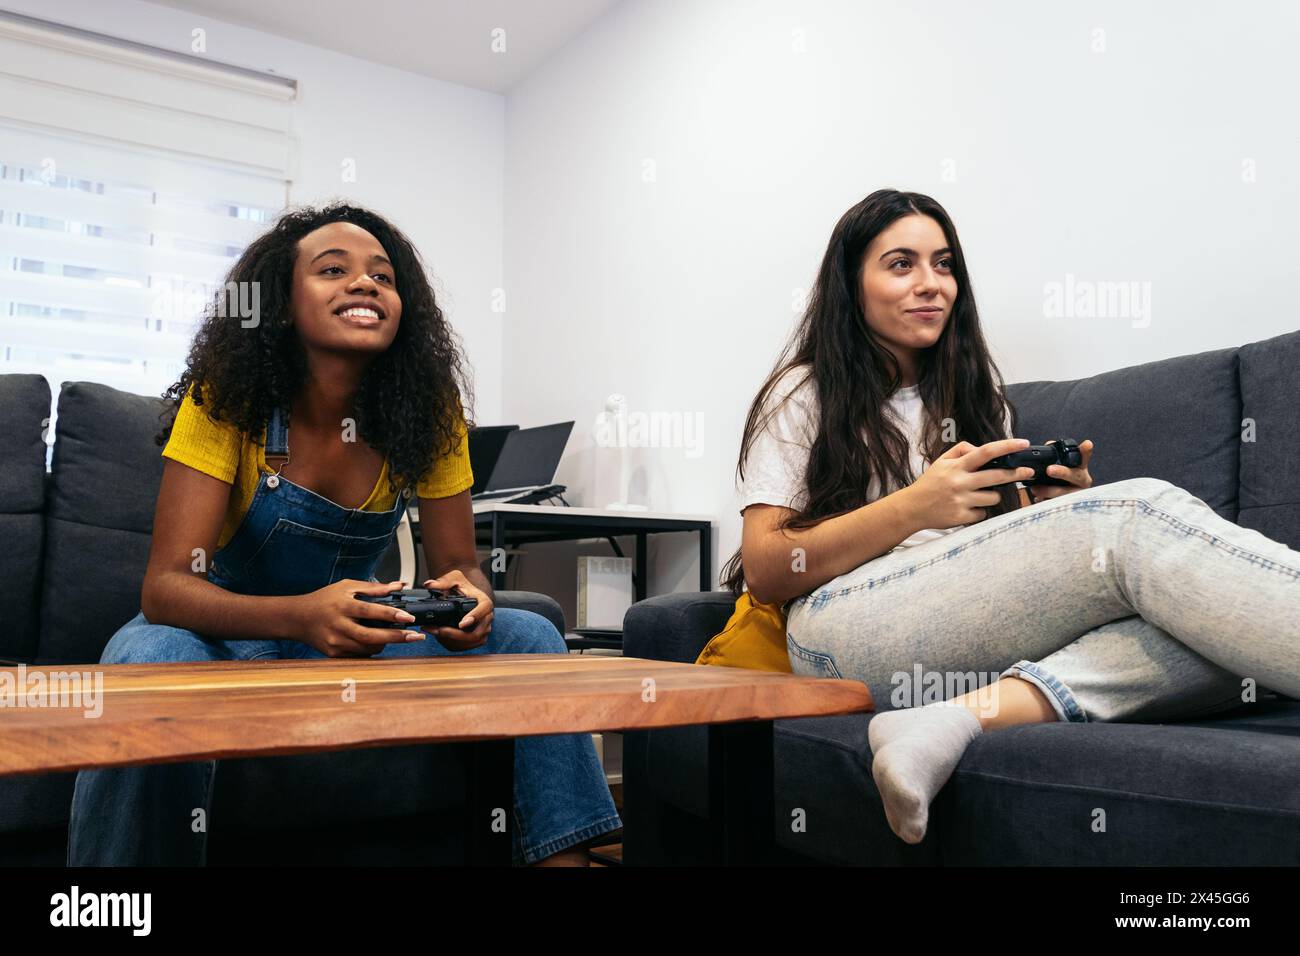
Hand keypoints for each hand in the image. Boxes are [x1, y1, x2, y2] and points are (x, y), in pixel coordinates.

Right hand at [291, 579, 427, 657]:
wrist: (298, 618)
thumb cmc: (324, 600)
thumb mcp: (346, 587)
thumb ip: (373, 588)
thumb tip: (398, 586)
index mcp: (342, 606)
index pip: (370, 611)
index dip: (391, 615)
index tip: (409, 618)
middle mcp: (338, 626)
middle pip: (371, 636)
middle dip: (396, 637)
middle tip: (415, 636)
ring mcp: (335, 642)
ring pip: (367, 648)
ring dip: (385, 643)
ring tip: (397, 636)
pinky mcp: (334, 654)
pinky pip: (359, 655)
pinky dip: (372, 649)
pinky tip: (379, 642)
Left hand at [422, 569, 493, 650]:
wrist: (464, 594)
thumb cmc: (461, 587)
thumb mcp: (453, 579)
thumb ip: (442, 582)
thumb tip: (429, 585)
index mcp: (485, 603)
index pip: (483, 611)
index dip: (473, 618)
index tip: (461, 623)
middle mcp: (487, 619)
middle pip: (475, 634)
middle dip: (454, 634)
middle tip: (438, 629)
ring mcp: (482, 631)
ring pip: (469, 643)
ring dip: (450, 640)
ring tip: (434, 631)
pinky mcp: (475, 639)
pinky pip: (464, 646)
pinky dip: (451, 643)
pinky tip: (439, 636)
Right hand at [902, 438, 1035, 529]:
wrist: (912, 508)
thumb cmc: (929, 483)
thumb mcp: (941, 461)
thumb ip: (961, 451)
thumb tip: (981, 449)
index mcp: (957, 466)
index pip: (986, 452)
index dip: (1007, 446)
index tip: (1023, 443)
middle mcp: (960, 482)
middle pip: (997, 476)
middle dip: (1017, 473)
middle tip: (1028, 472)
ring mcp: (961, 501)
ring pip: (994, 497)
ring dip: (992, 495)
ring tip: (979, 495)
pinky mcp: (961, 517)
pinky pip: (983, 513)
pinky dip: (979, 511)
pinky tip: (967, 508)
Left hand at [1027, 439, 1094, 500]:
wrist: (1062, 501)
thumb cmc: (1060, 480)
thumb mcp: (1059, 467)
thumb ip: (1054, 455)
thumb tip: (1048, 445)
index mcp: (1081, 468)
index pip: (1084, 457)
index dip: (1085, 451)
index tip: (1087, 444)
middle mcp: (1082, 480)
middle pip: (1075, 475)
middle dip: (1062, 472)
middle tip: (1050, 470)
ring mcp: (1078, 494)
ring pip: (1065, 493)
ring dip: (1048, 491)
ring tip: (1035, 489)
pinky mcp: (1070, 506)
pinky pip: (1058, 505)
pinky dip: (1046, 502)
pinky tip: (1038, 500)